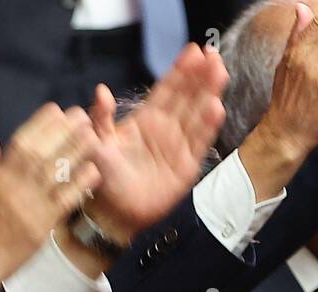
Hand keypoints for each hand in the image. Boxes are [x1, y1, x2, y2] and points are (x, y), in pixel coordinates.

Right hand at [0, 106, 100, 291]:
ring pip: (55, 173)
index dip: (40, 124)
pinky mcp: (42, 226)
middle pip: (42, 152)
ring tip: (93, 135)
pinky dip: (79, 185)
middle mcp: (14, 188)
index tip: (57, 110)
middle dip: (63, 131)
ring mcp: (29, 207)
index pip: (21, 142)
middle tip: (82, 116)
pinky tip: (93, 171)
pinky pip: (64, 201)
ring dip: (75, 151)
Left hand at [83, 43, 228, 245]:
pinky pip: (199, 142)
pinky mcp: (186, 167)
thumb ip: (101, 118)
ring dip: (209, 93)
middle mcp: (165, 130)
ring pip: (197, 115)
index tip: (194, 51)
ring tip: (220, 72)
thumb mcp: (97, 145)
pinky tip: (217, 107)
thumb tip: (100, 90)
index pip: (166, 90)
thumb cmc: (104, 179)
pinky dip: (208, 126)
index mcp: (145, 120)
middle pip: (187, 97)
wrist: (113, 215)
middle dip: (200, 76)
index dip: (180, 71)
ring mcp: (178, 147)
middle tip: (213, 55)